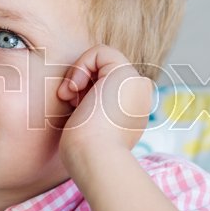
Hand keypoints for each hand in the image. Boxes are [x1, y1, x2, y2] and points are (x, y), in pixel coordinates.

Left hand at [56, 44, 152, 172]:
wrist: (95, 159)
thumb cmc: (84, 153)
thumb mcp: (89, 131)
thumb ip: (91, 114)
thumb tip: (80, 103)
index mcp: (132, 110)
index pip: (105, 87)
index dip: (85, 92)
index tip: (74, 110)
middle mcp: (139, 96)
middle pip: (103, 71)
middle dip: (82, 82)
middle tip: (71, 103)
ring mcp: (135, 83)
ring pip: (102, 59)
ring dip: (79, 74)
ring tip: (70, 98)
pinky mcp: (125, 73)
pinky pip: (100, 51)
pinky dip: (81, 65)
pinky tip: (74, 89)